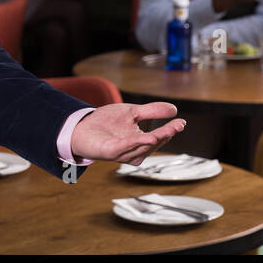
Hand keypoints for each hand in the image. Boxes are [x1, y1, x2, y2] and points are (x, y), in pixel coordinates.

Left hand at [69, 102, 185, 165]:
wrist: (81, 126)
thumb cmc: (106, 122)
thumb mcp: (132, 112)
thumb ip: (151, 111)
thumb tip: (174, 109)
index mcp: (141, 142)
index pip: (160, 137)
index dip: (171, 130)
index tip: (182, 122)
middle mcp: (134, 151)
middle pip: (153, 143)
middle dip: (166, 134)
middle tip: (177, 125)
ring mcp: (122, 153)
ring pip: (141, 147)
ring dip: (153, 141)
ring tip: (164, 132)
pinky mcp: (110, 152)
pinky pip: (124, 148)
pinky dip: (135, 143)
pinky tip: (145, 137)